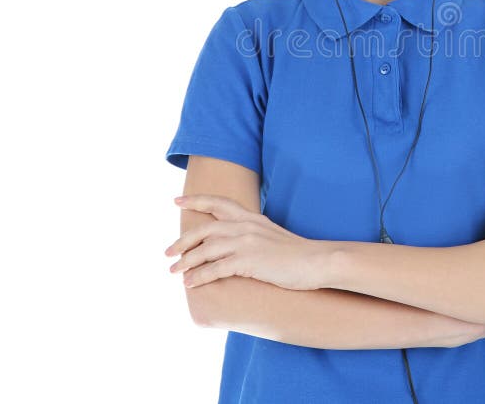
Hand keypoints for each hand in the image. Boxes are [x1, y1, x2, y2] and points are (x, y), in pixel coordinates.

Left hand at [164, 194, 329, 290]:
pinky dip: (200, 276)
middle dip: (182, 241)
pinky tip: (190, 283)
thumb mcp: (271, 235)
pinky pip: (216, 269)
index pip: (218, 203)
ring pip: (206, 250)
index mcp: (251, 218)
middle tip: (167, 252)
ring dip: (186, 261)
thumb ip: (251, 233)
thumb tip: (234, 241)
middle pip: (205, 228)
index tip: (176, 200)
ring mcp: (247, 243)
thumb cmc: (295, 253)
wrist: (316, 260)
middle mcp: (246, 226)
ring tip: (173, 272)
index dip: (196, 200)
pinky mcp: (250, 261)